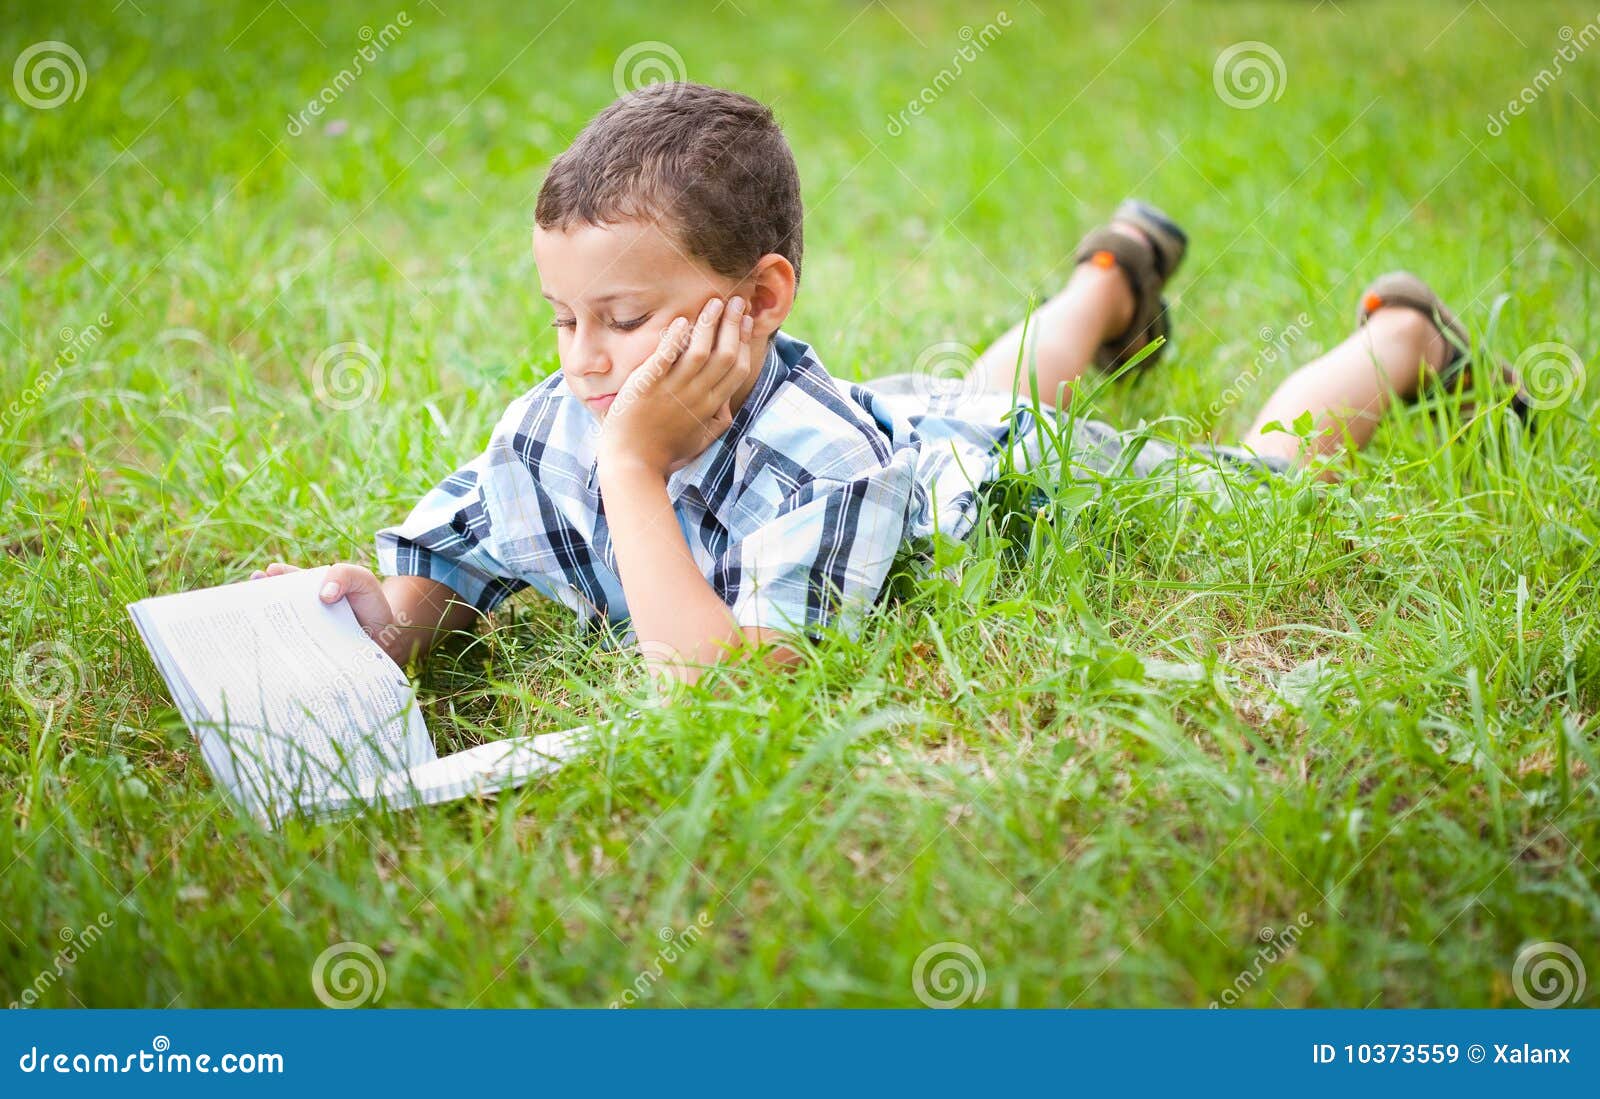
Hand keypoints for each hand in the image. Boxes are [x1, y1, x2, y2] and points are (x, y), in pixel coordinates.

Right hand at [249, 561, 397, 643]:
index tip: (263, 576)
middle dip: (258, 603)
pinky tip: (275, 657)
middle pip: (273, 607)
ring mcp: (304, 633)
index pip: (283, 582)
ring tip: (255, 629)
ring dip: (265, 631)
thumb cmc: (369, 602)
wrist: (386, 635)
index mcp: (307, 590)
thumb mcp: (361, 579)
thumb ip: (343, 575)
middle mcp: (301, 611)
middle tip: (249, 600)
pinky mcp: (309, 654)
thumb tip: (324, 595)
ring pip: (278, 632)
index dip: (269, 579)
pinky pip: (292, 653)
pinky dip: (282, 654)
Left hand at [598, 294, 754, 477]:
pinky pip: (665, 358)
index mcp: (711, 406)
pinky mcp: (648, 386)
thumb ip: (718, 421)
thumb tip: (728, 403)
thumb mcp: (701, 441)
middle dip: (732, 324)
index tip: (744, 321)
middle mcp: (697, 396)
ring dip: (709, 324)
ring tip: (712, 302)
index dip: (743, 341)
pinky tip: (681, 321)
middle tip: (735, 301)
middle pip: (724, 355)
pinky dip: (674, 339)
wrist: (632, 464)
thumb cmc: (665, 454)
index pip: (737, 369)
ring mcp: (673, 390)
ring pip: (699, 352)